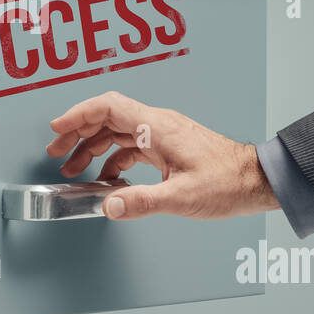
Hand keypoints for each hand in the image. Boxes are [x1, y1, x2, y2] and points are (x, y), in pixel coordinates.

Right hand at [46, 91, 278, 220]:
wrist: (257, 180)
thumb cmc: (228, 182)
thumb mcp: (182, 196)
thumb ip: (142, 201)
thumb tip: (109, 206)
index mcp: (156, 127)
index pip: (108, 107)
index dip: (78, 115)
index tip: (58, 129)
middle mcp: (157, 125)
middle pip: (107, 118)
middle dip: (78, 133)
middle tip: (56, 151)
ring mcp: (163, 135)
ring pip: (117, 132)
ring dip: (92, 147)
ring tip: (73, 168)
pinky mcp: (168, 147)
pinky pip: (131, 146)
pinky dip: (113, 159)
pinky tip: (107, 180)